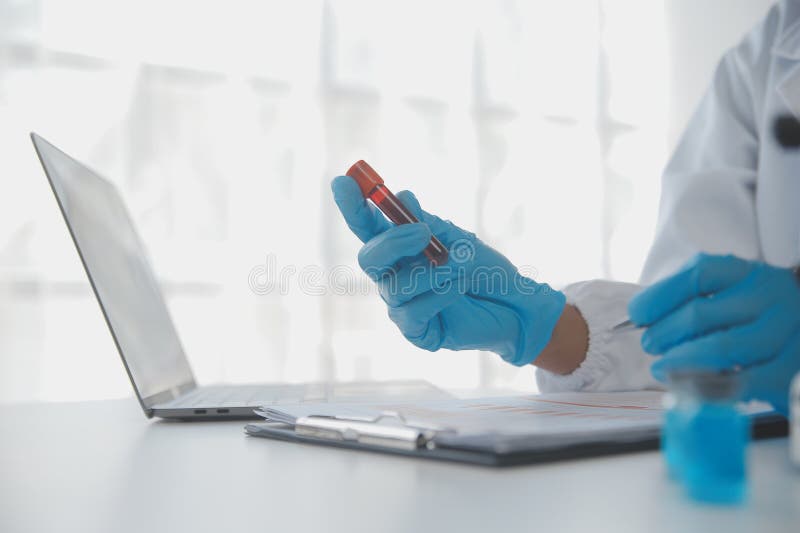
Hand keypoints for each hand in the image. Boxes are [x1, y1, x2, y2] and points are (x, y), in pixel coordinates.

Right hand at [331, 176, 565, 365]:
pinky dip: (440, 294)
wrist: (516, 305)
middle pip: (369, 258)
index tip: (342, 181)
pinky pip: (413, 312)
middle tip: (424, 232)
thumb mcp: (457, 238)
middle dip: (393, 242)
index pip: (367, 226)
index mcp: (400, 249)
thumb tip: (402, 196)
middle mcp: (393, 276)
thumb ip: (427, 223)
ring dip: (433, 271)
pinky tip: (460, 287)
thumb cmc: (485, 269)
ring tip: (463, 265)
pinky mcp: (415, 331)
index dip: (352, 205)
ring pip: (396, 286)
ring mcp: (402, 305)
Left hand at [628, 253, 799, 413]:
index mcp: (746, 273)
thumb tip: (640, 317)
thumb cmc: (752, 316)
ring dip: (681, 361)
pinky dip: (711, 385)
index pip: (698, 274)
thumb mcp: (729, 294)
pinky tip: (695, 387)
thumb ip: (689, 300)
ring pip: (721, 348)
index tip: (637, 314)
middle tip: (651, 345)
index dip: (660, 296)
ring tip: (663, 368)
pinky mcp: (790, 368)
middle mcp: (769, 297)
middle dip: (664, 333)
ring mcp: (785, 332)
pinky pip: (744, 381)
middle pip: (701, 314)